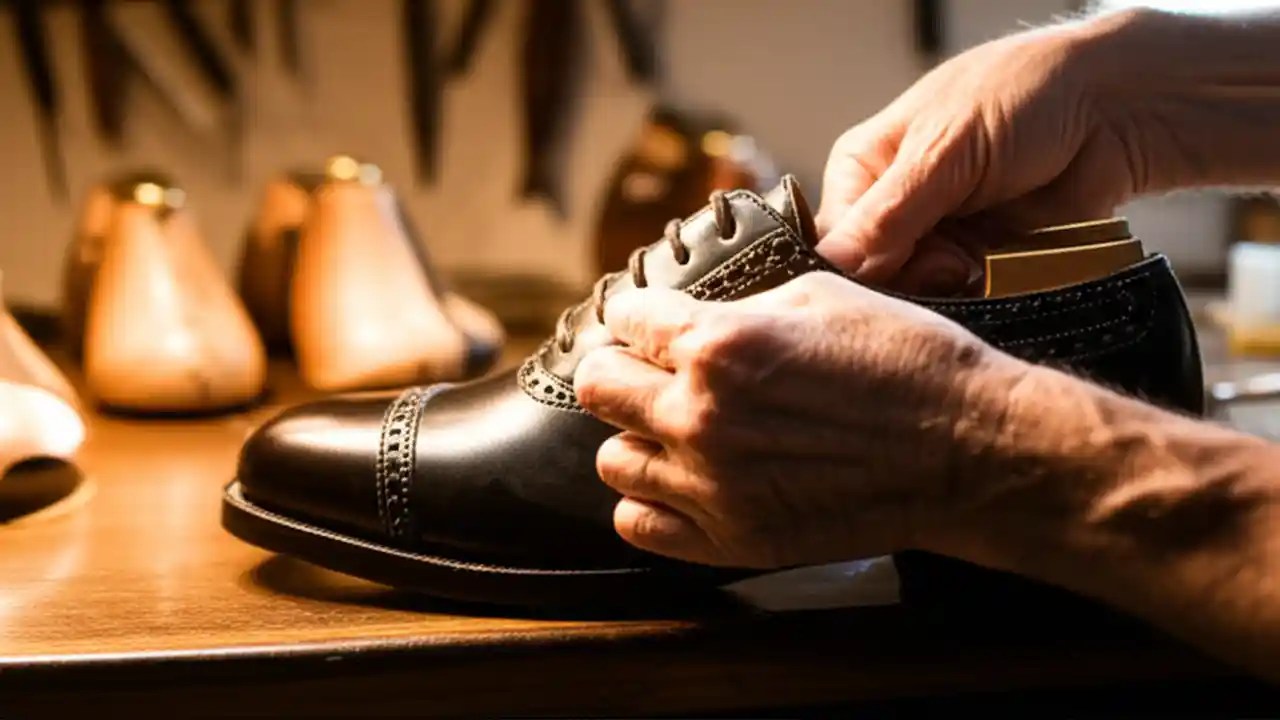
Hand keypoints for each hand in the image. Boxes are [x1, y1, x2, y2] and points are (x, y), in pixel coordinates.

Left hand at [573, 272, 1028, 568]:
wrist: (967, 449)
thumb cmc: (905, 362)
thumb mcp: (819, 295)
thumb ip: (736, 306)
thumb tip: (689, 317)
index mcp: (718, 344)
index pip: (625, 319)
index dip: (638, 315)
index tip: (648, 322)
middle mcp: (701, 415)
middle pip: (599, 387)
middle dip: (620, 368)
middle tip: (649, 369)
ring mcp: (712, 485)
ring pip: (612, 460)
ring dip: (636, 437)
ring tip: (674, 429)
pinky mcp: (733, 538)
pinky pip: (639, 524)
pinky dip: (650, 501)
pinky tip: (682, 481)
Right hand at [815, 10, 1153, 291]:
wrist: (1119, 110)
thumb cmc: (1026, 99)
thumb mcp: (944, 151)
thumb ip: (887, 216)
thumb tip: (831, 266)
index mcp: (865, 167)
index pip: (832, 238)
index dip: (858, 264)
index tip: (898, 264)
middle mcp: (895, 206)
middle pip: (872, 276)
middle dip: (907, 280)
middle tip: (949, 264)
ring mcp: (940, 237)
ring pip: (916, 295)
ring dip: (944, 292)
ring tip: (976, 266)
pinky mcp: (981, 264)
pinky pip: (962, 302)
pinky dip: (975, 300)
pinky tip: (991, 281)